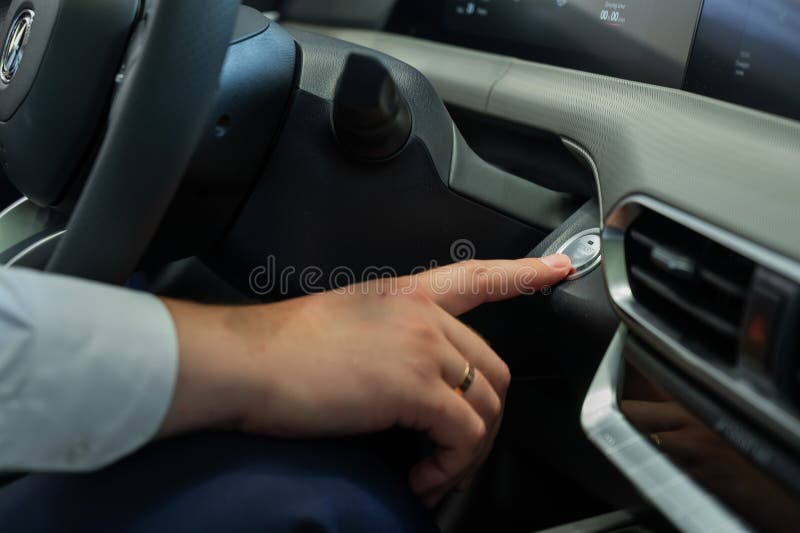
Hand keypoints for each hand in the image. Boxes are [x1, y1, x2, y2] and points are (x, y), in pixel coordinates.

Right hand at [159, 255, 571, 505]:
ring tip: (433, 472)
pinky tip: (419, 478)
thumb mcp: (346, 323)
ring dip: (467, 451)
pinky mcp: (414, 387)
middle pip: (494, 370)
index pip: (478, 276)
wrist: (245, 360)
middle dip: (485, 419)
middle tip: (453, 452)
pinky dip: (449, 467)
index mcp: (406, 295)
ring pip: (486, 407)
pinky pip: (462, 435)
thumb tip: (407, 381)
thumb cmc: (281, 348)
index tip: (561, 266)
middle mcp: (423, 316)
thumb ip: (390, 339)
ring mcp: (423, 348)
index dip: (524, 272)